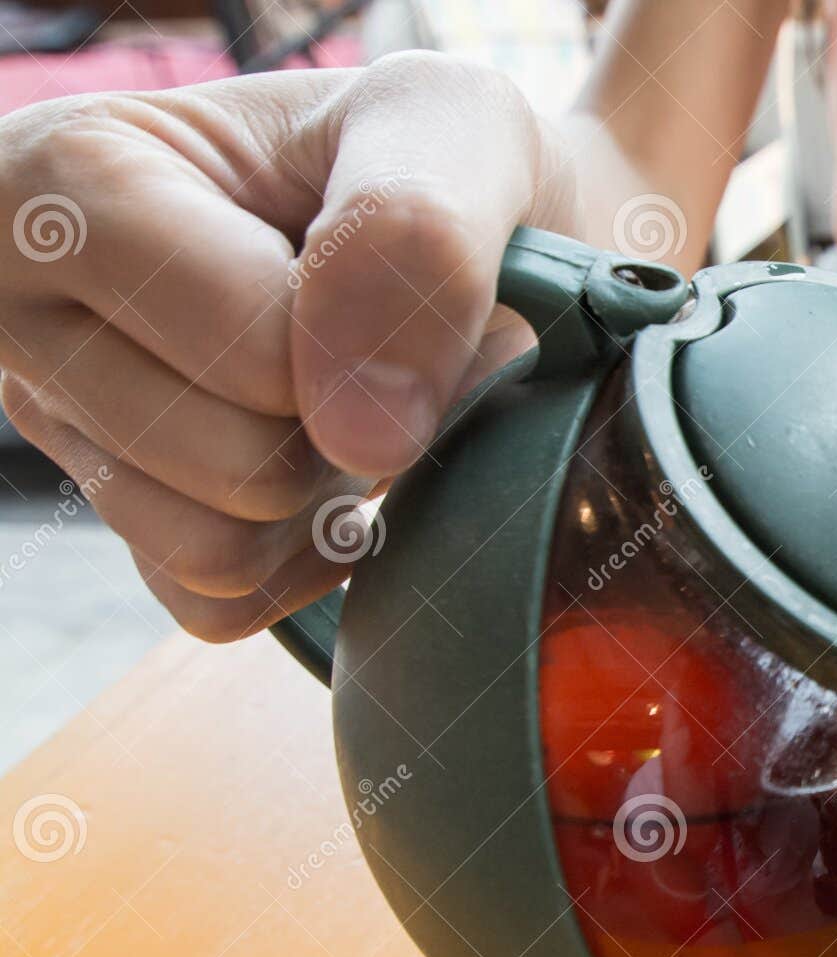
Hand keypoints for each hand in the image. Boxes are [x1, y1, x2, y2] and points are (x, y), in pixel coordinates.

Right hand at [0, 53, 574, 639]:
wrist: (445, 228)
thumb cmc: (432, 166)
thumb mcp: (451, 127)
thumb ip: (416, 235)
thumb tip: (365, 431)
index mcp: (73, 180)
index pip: (249, 348)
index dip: (371, 345)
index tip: (401, 281)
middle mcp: (24, 310)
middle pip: (241, 466)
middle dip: (353, 424)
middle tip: (375, 347)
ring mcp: (66, 427)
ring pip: (221, 551)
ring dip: (329, 496)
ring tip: (346, 397)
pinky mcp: (123, 521)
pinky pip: (220, 605)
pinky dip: (303, 561)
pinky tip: (331, 473)